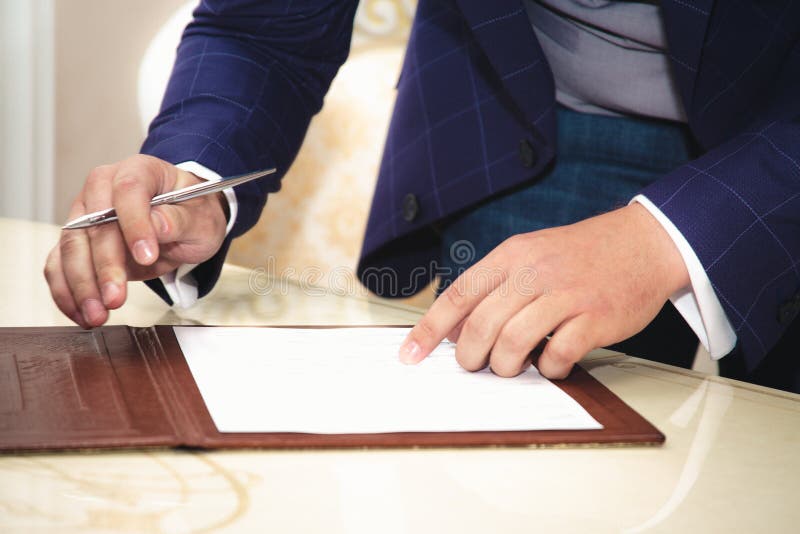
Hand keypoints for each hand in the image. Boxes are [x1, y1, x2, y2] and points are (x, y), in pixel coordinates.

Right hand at [44, 155, 228, 327]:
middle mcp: (104, 189)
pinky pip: (60, 265)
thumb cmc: (191, 214)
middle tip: (116, 298)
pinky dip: (68, 292)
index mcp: (138, 172)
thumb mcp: (200, 218)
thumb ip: (179, 220)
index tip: (147, 255)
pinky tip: (83, 313)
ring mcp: (85, 215)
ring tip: (98, 314)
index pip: (128, 190)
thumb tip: (157, 225)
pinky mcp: (77, 242)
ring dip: (81, 285)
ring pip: (70, 248)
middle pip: (92, 225)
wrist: (184, 223)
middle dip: (103, 266)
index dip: (135, 223)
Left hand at [398, 203, 689, 378]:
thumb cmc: (580, 255)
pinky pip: (559, 354)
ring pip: (514, 342)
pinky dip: (548, 368)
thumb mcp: (531, 254)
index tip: (410, 355)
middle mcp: (534, 273)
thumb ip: (495, 287)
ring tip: (511, 367)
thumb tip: (455, 329)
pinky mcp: (596, 317)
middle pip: (481, 325)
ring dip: (505, 365)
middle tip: (474, 365)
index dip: (428, 330)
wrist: (644, 242)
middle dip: (469, 356)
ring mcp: (566, 295)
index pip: (458, 295)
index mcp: (512, 255)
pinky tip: (550, 364)